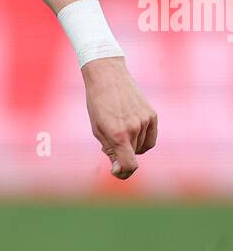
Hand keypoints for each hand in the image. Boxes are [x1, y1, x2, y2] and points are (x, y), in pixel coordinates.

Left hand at [82, 57, 156, 179]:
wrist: (108, 77)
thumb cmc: (98, 105)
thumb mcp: (98, 130)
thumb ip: (110, 151)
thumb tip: (120, 170)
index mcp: (118, 134)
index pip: (129, 165)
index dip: (123, 173)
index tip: (115, 170)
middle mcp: (134, 128)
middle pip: (133, 155)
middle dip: (122, 154)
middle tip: (109, 140)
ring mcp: (145, 121)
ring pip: (142, 148)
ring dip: (131, 146)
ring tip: (118, 129)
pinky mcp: (152, 115)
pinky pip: (150, 139)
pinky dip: (142, 140)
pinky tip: (132, 130)